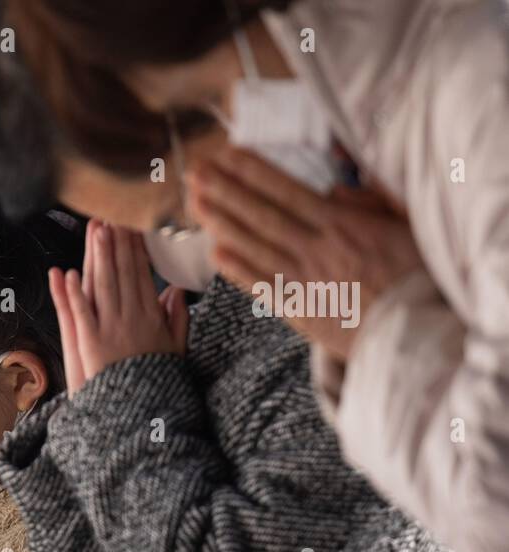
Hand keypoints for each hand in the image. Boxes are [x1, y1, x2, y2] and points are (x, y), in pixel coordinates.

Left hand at [49, 219, 187, 395]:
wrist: (137, 414)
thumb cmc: (154, 383)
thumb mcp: (174, 351)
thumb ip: (176, 320)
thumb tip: (175, 291)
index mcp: (151, 318)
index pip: (141, 275)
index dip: (134, 248)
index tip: (130, 225)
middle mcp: (131, 320)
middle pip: (122, 274)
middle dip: (117, 242)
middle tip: (112, 214)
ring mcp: (109, 331)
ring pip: (102, 287)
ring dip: (98, 257)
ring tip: (96, 230)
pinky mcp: (89, 345)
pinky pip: (80, 315)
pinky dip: (72, 294)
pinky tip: (66, 273)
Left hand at [188, 147, 425, 362]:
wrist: (418, 333)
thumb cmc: (418, 276)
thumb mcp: (404, 226)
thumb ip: (368, 203)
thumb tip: (333, 189)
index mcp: (341, 225)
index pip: (287, 192)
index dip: (254, 172)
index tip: (227, 155)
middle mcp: (316, 249)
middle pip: (261, 215)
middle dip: (225, 191)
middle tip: (195, 171)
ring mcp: (304, 281)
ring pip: (254, 247)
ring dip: (221, 223)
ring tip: (194, 202)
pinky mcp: (300, 310)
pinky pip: (262, 286)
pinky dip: (236, 270)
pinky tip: (213, 253)